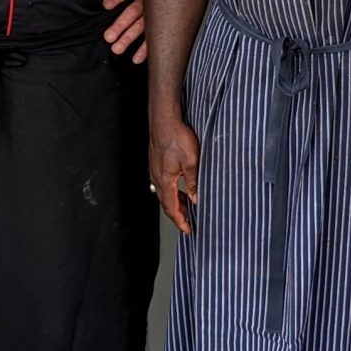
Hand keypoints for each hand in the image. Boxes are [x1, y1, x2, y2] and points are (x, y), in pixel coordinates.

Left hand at [102, 0, 148, 62]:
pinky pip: (152, 38)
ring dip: (128, 38)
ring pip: (141, 26)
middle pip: (132, 12)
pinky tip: (135, 59)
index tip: (106, 6)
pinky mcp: (159, 24)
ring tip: (116, 49)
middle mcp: (147, 1)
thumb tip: (105, 6)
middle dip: (120, 25)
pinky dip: (144, 50)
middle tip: (108, 37)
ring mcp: (154, 13)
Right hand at [149, 119, 199, 234]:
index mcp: (165, 181)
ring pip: (164, 193)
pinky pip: (163, 183)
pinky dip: (172, 191)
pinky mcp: (156, 163)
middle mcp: (157, 178)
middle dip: (178, 214)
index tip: (188, 230)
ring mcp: (155, 170)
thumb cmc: (176, 137)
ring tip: (188, 206)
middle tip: (189, 222)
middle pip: (166, 203)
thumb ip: (193, 183)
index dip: (180, 221)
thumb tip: (196, 199)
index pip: (171, 209)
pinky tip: (180, 187)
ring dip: (176, 202)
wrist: (165, 120)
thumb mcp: (192, 162)